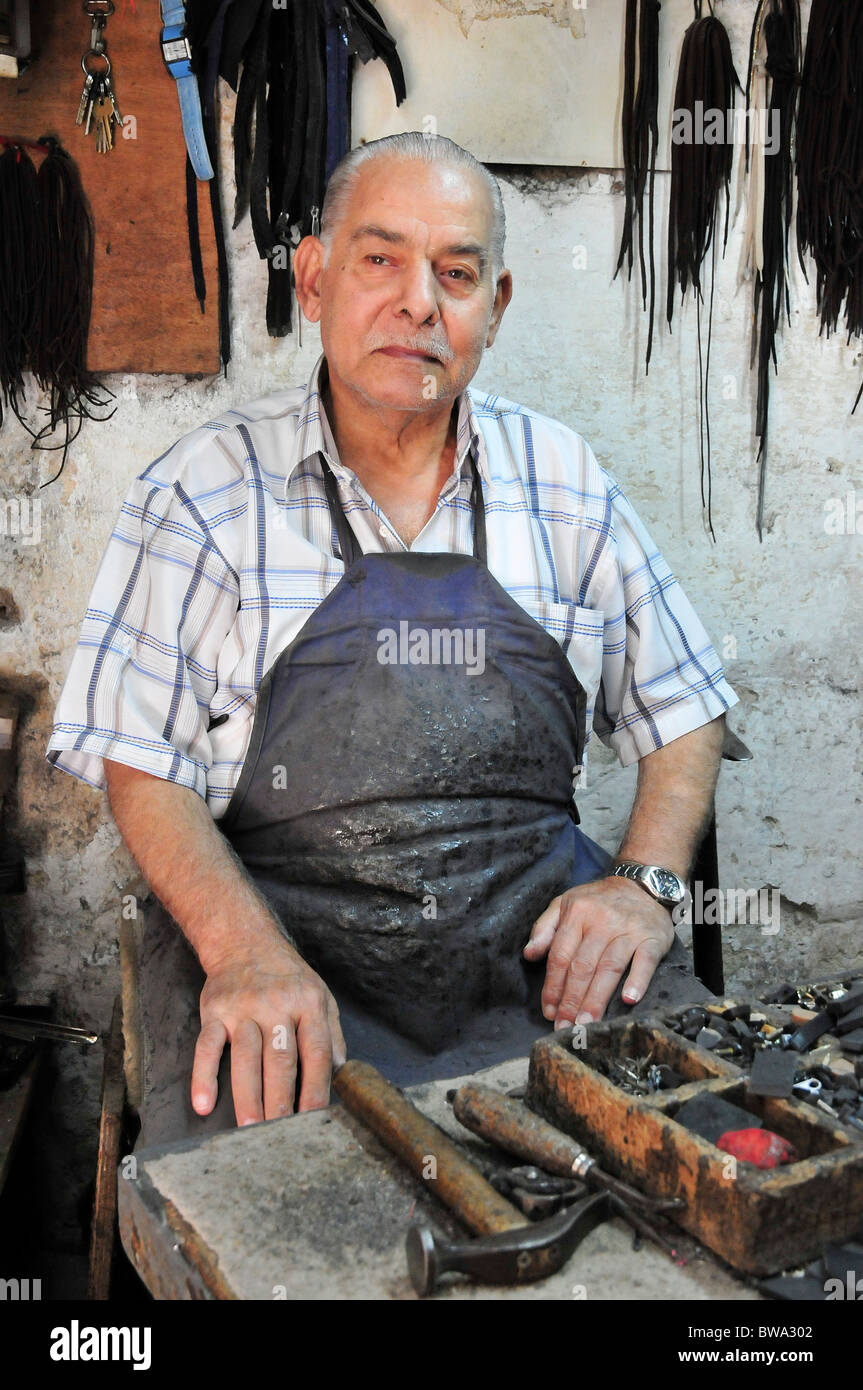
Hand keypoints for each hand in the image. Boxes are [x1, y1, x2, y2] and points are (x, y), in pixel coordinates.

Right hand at [192, 935, 346, 1125]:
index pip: (315, 1052)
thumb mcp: (319, 994)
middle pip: (280, 1060)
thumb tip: (339, 1072)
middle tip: (279, 1135)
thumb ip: (331, 1034)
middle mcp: (276, 1005)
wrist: (244, 941)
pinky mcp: (214, 1012)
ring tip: (249, 1129)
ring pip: (247, 1058)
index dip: (316, 1088)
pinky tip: (203, 1103)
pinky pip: (207, 1046)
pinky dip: (204, 1075)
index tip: (314, 1119)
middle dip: (281, 1101)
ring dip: (248, 1097)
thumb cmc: (287, 976)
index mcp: (308, 1004)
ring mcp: (243, 1009)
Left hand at [523, 876, 674, 1026]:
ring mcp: (628, 930)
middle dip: (571, 1000)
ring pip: (609, 968)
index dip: (553, 986)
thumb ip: (544, 928)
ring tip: (587, 1024)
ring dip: (597, 999)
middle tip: (566, 1027)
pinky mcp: (652, 938)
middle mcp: (601, 921)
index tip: (549, 1011)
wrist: (643, 884)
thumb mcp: (565, 903)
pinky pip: (644, 961)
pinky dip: (637, 980)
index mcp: (576, 913)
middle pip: (583, 966)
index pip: (560, 956)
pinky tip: (629, 999)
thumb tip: (529, 954)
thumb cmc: (599, 901)